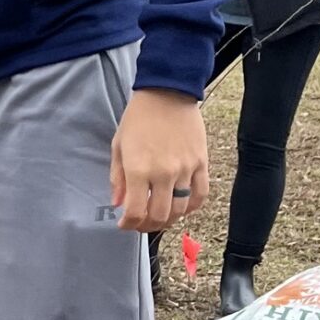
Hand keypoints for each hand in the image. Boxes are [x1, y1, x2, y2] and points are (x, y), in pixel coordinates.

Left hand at [111, 89, 209, 232]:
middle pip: (160, 216)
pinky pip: (200, 195)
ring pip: (180, 210)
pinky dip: (190, 207)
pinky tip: (181, 207)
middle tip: (140, 223)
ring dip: (168, 219)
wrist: (167, 93)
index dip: (129, 225)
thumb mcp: (119, 146)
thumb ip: (118, 178)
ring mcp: (186, 170)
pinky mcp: (202, 163)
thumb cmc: (139, 118)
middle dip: (146, 226)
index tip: (124, 224)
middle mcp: (164, 174)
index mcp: (139, 170)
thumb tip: (119, 203)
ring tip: (158, 216)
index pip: (136, 212)